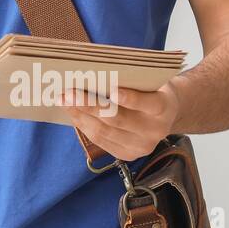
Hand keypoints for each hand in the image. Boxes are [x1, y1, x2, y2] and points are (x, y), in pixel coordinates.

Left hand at [60, 80, 180, 161]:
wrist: (165, 115)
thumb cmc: (150, 89)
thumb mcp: (149, 81)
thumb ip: (130, 79)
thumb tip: (92, 72)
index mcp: (163, 108)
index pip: (149, 103)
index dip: (131, 98)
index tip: (114, 90)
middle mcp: (154, 130)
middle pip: (118, 119)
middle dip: (89, 105)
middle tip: (68, 93)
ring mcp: (141, 146)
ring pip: (104, 131)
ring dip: (80, 115)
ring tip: (63, 101)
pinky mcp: (128, 155)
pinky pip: (101, 140)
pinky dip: (84, 125)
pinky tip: (73, 113)